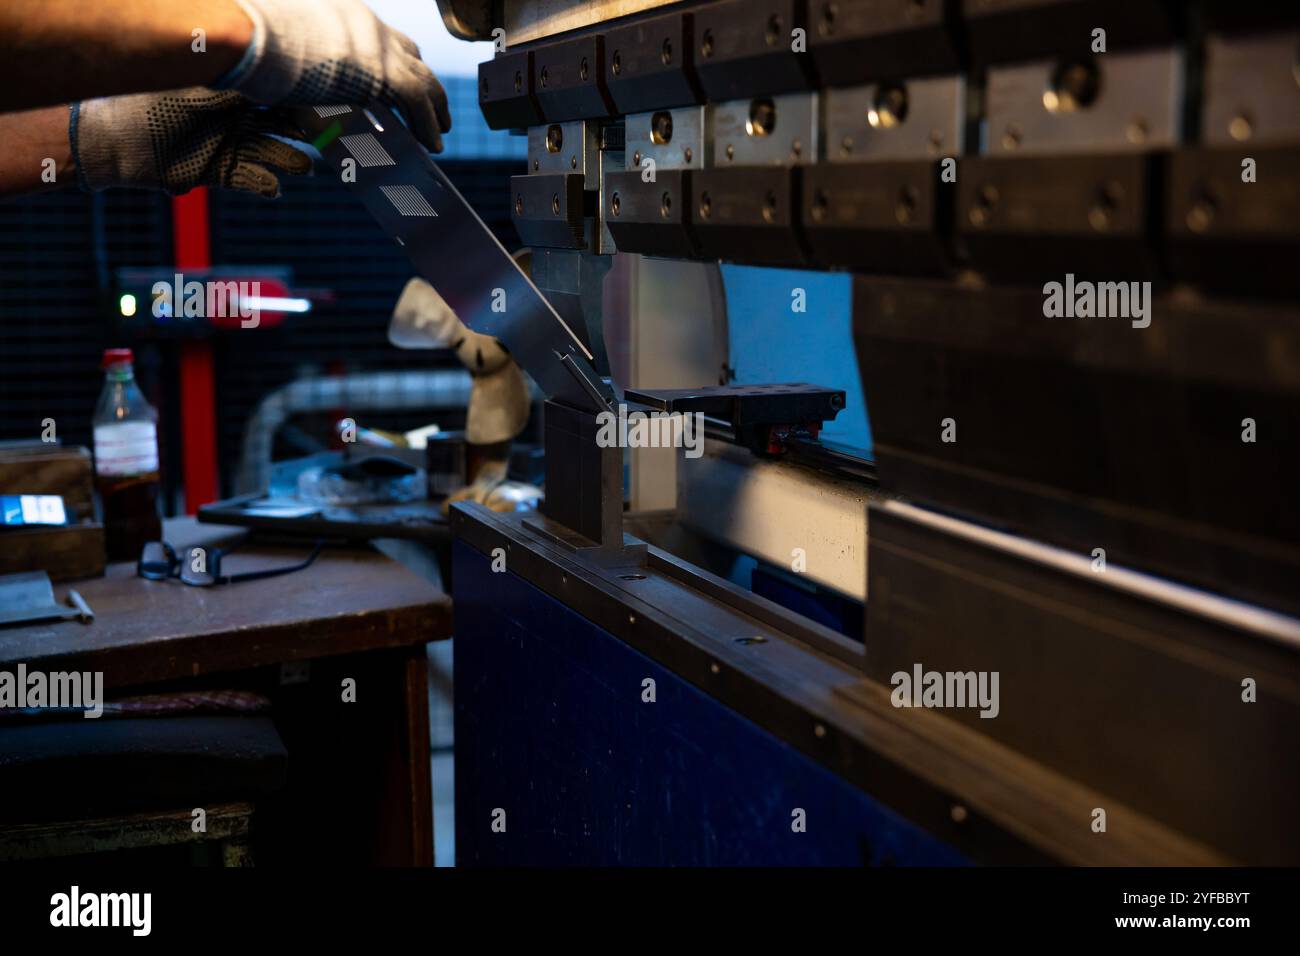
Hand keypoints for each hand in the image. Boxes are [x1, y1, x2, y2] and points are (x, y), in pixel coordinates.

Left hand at [72, 89, 310, 197]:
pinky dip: (264, 185)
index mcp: (227, 91)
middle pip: (276, 123)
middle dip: (299, 130)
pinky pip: (248, 180)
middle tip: (323, 136)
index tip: (319, 102)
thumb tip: (273, 77)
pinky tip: (275, 188)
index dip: (295, 98)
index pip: (270, 92)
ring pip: (268, 153)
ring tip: (305, 168)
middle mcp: (231, 117)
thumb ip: (233, 86)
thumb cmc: (150, 103)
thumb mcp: (196, 88)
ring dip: (288, 160)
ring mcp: (225, 145)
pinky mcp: (216, 172)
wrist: (115, 141)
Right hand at [219, 0, 450, 150]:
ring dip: (435, 106)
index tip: (403, 76)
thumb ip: (302, 58)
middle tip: (433, 105)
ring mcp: (379, 45)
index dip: (396, 59)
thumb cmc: (250, 40)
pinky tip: (432, 143)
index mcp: (345, 13)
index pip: (382, 37)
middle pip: (411, 54)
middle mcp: (367, 24)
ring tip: (440, 131)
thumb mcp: (283, 43)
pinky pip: (417, 101)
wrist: (249, 35)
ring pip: (423, 78)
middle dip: (425, 81)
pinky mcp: (383, 71)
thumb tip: (293, 83)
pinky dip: (427, 123)